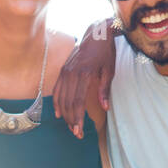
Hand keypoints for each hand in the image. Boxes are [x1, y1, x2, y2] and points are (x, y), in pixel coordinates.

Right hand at [52, 20, 116, 137]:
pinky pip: (57, 89)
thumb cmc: (105, 53)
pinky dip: (57, 102)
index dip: (77, 117)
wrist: (96, 34)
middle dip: (71, 120)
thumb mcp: (110, 70)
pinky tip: (59, 113)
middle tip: (76, 133)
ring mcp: (65, 71)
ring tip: (70, 126)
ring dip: (64, 114)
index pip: (78, 101)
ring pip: (60, 97)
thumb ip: (105, 89)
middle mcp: (72, 73)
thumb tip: (105, 107)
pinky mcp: (63, 70)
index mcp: (84, 74)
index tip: (79, 130)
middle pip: (68, 102)